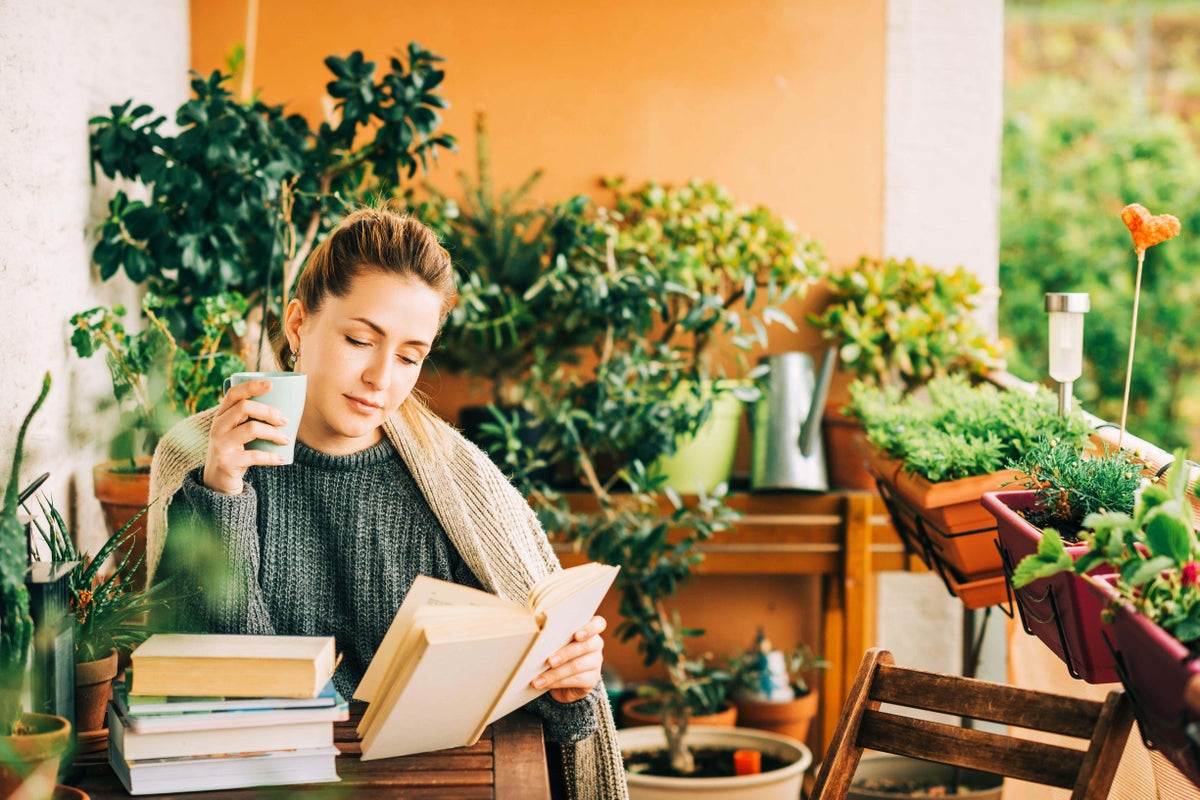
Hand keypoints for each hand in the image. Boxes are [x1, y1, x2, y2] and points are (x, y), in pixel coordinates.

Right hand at [202, 380, 291, 494]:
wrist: (217, 482)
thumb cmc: (236, 451)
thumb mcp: (237, 432)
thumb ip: (251, 419)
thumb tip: (287, 405)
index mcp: (221, 416)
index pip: (233, 393)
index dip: (251, 386)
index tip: (272, 384)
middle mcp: (217, 427)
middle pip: (244, 407)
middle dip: (269, 411)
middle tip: (285, 420)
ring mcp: (220, 444)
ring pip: (251, 429)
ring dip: (274, 433)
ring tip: (286, 440)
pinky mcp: (226, 462)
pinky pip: (254, 455)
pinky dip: (271, 457)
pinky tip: (281, 459)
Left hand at [532, 615, 605, 703]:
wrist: (563, 681)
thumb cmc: (556, 653)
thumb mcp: (556, 642)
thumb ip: (553, 636)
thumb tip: (536, 640)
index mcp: (588, 629)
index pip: (598, 624)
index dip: (590, 628)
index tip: (576, 635)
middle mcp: (596, 644)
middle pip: (585, 646)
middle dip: (565, 654)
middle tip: (549, 661)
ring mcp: (596, 662)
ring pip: (577, 666)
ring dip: (555, 673)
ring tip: (539, 679)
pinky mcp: (592, 679)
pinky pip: (576, 680)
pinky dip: (558, 682)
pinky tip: (546, 684)